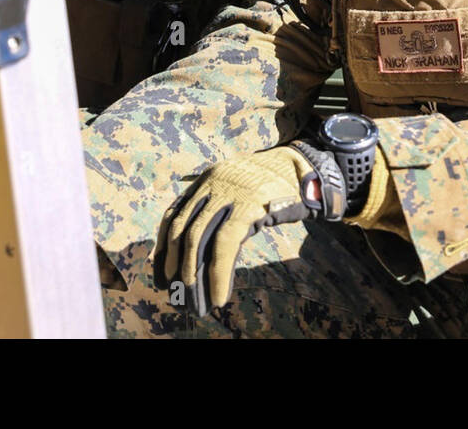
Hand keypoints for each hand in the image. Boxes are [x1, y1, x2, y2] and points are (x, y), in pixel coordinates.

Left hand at [155, 146, 319, 314]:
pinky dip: (218, 273)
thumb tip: (203, 243)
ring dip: (192, 272)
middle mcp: (212, 183)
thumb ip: (219, 205)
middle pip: (181, 227)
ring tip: (194, 297)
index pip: (174, 213)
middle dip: (174, 262)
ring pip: (197, 237)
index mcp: (207, 179)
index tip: (161, 269)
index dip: (162, 244)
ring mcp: (228, 193)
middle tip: (174, 289)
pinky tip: (219, 294)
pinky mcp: (247, 206)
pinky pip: (224, 245)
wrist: (306, 169)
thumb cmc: (274, 184)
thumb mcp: (239, 187)